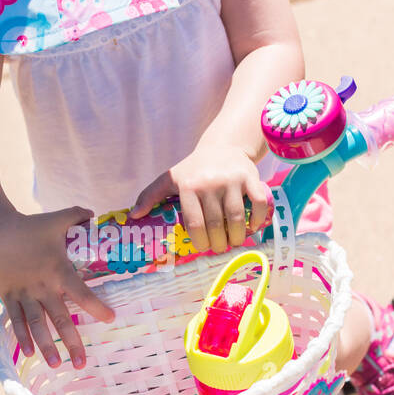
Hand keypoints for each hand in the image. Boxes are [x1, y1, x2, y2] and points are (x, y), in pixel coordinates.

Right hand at [0, 207, 113, 368]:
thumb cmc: (29, 227)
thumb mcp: (57, 219)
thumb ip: (78, 215)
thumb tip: (95, 215)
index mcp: (59, 271)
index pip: (82, 294)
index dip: (97, 307)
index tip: (110, 318)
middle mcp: (42, 287)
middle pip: (60, 319)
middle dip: (72, 342)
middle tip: (82, 363)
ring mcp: (24, 294)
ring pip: (37, 325)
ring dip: (46, 346)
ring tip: (57, 364)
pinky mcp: (8, 296)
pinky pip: (16, 320)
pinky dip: (22, 337)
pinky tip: (29, 354)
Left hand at [131, 142, 272, 253]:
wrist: (223, 147)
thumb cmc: (194, 169)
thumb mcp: (171, 178)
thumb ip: (150, 195)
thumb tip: (133, 216)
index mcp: (188, 186)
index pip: (194, 224)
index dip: (200, 242)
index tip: (204, 248)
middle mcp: (209, 183)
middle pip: (215, 225)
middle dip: (218, 243)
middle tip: (220, 247)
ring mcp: (232, 180)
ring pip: (236, 218)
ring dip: (237, 237)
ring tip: (235, 241)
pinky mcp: (251, 177)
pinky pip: (259, 203)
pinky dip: (258, 219)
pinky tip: (253, 227)